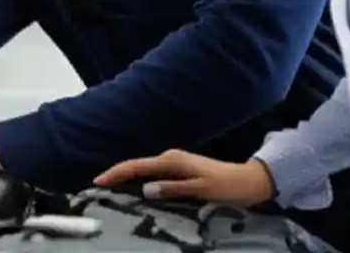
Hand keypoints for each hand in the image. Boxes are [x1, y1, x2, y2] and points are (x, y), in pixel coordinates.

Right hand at [94, 149, 274, 207]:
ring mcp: (175, 164)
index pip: (137, 165)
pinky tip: (135, 190)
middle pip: (136, 166)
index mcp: (173, 161)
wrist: (251, 182)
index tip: (98, 181)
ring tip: (110, 190)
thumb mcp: (202, 190)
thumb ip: (174, 189)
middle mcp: (171, 159)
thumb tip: (146, 189)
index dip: (116, 172)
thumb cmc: (228, 186)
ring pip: (144, 171)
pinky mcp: (180, 172)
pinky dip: (140, 181)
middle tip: (98, 188)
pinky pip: (153, 175)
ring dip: (127, 178)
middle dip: (116, 174)